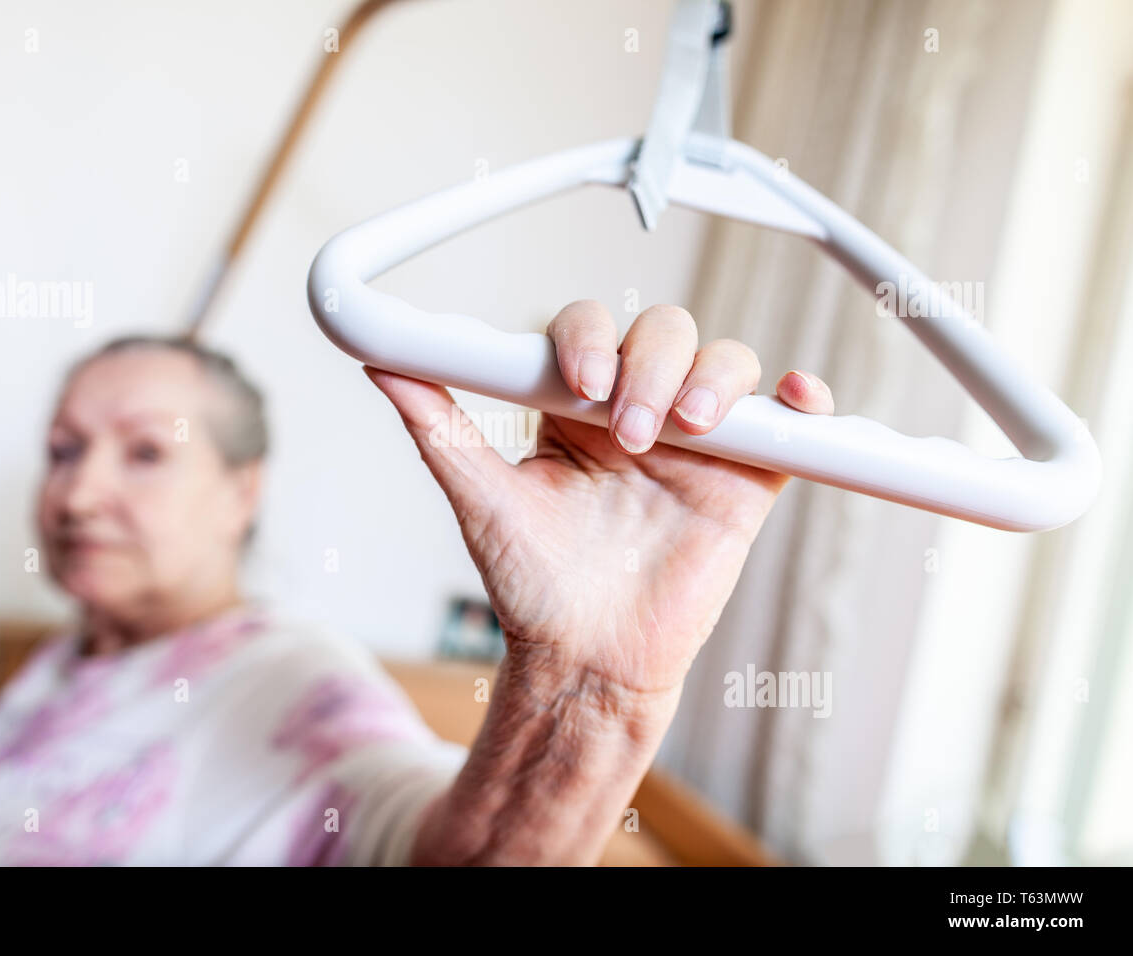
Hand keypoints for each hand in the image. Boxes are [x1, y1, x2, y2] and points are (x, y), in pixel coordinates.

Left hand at [366, 300, 833, 713]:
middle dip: (650, 364)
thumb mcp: (481, 497)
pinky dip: (801, 401)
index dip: (589, 337)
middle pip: (663, 331)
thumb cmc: (533, 585)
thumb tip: (381, 363)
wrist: (587, 659)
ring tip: (684, 428)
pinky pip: (789, 425)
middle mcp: (637, 412)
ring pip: (724, 362)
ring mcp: (696, 442)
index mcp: (574, 408)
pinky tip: (794, 398)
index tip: (577, 379)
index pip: (591, 331)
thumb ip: (440, 427)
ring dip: (712, 377)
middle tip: (629, 428)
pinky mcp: (746, 479)